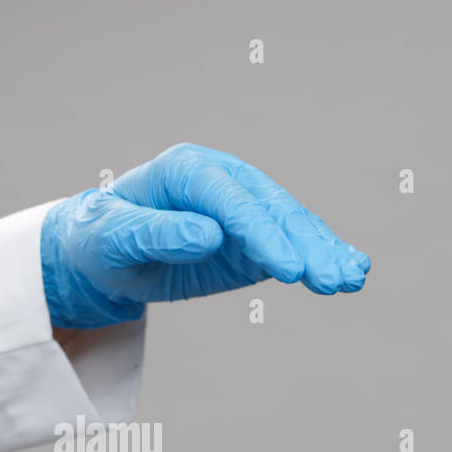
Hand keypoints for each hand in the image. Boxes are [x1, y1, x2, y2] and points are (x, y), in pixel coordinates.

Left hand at [40, 143, 370, 327]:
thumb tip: (206, 235)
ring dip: (323, 252)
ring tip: (352, 279)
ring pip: (290, 227)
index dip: (260, 232)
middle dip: (304, 245)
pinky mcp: (252, 240)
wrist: (100, 253)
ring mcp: (242, 209)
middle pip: (271, 210)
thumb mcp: (111, 238)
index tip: (286, 268)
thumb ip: (155, 234)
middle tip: (331, 281)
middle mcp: (222, 182)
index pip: (230, 199)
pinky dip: (321, 256)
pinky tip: (351, 271)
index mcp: (186, 170)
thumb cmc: (99, 239)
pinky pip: (291, 246)